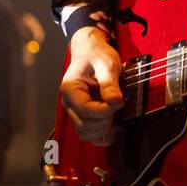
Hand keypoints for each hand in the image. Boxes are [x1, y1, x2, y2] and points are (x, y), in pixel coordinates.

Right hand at [62, 26, 123, 145]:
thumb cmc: (96, 55)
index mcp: (70, 89)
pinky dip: (102, 134)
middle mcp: (69, 103)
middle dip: (105, 119)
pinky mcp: (83, 115)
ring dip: (103, 129)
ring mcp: (75, 111)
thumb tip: (115, 101)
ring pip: (86, 134)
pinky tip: (113, 126)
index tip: (118, 101)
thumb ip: (110, 83)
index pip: (85, 109)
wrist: (91, 51)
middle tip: (117, 104)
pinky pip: (90, 134)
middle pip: (85, 125)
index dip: (104, 110)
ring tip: (115, 114)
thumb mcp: (106, 64)